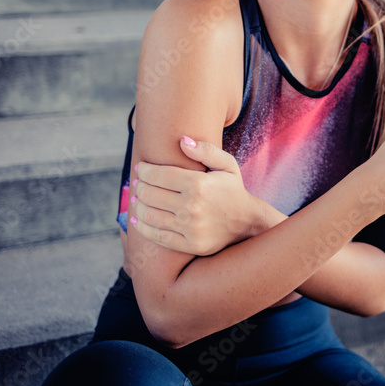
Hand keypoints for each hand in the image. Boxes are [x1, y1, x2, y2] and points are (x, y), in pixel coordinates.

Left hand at [130, 137, 281, 255]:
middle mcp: (192, 206)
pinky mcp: (189, 244)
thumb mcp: (227, 165)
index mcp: (199, 184)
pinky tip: (137, 219)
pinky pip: (157, 236)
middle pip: (150, 194)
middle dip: (139, 186)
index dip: (144, 170)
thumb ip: (206, 150)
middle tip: (138, 183)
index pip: (158, 175)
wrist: (247, 223)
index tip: (141, 168)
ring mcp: (190, 228)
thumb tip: (182, 141)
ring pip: (149, 215)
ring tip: (137, 198)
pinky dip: (142, 227)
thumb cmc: (233, 190)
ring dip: (137, 205)